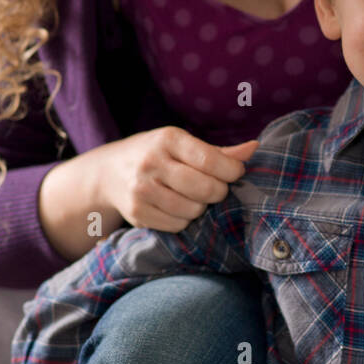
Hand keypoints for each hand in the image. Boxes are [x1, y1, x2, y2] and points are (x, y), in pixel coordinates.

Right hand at [95, 127, 258, 233]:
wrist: (108, 172)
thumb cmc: (157, 154)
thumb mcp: (182, 144)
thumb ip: (219, 151)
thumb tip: (255, 148)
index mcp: (168, 139)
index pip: (210, 160)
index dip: (232, 171)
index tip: (236, 172)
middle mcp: (152, 163)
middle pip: (204, 188)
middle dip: (219, 191)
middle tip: (217, 188)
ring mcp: (142, 190)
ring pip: (193, 210)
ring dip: (201, 207)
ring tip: (194, 196)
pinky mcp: (137, 213)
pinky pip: (177, 225)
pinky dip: (184, 220)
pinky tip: (177, 207)